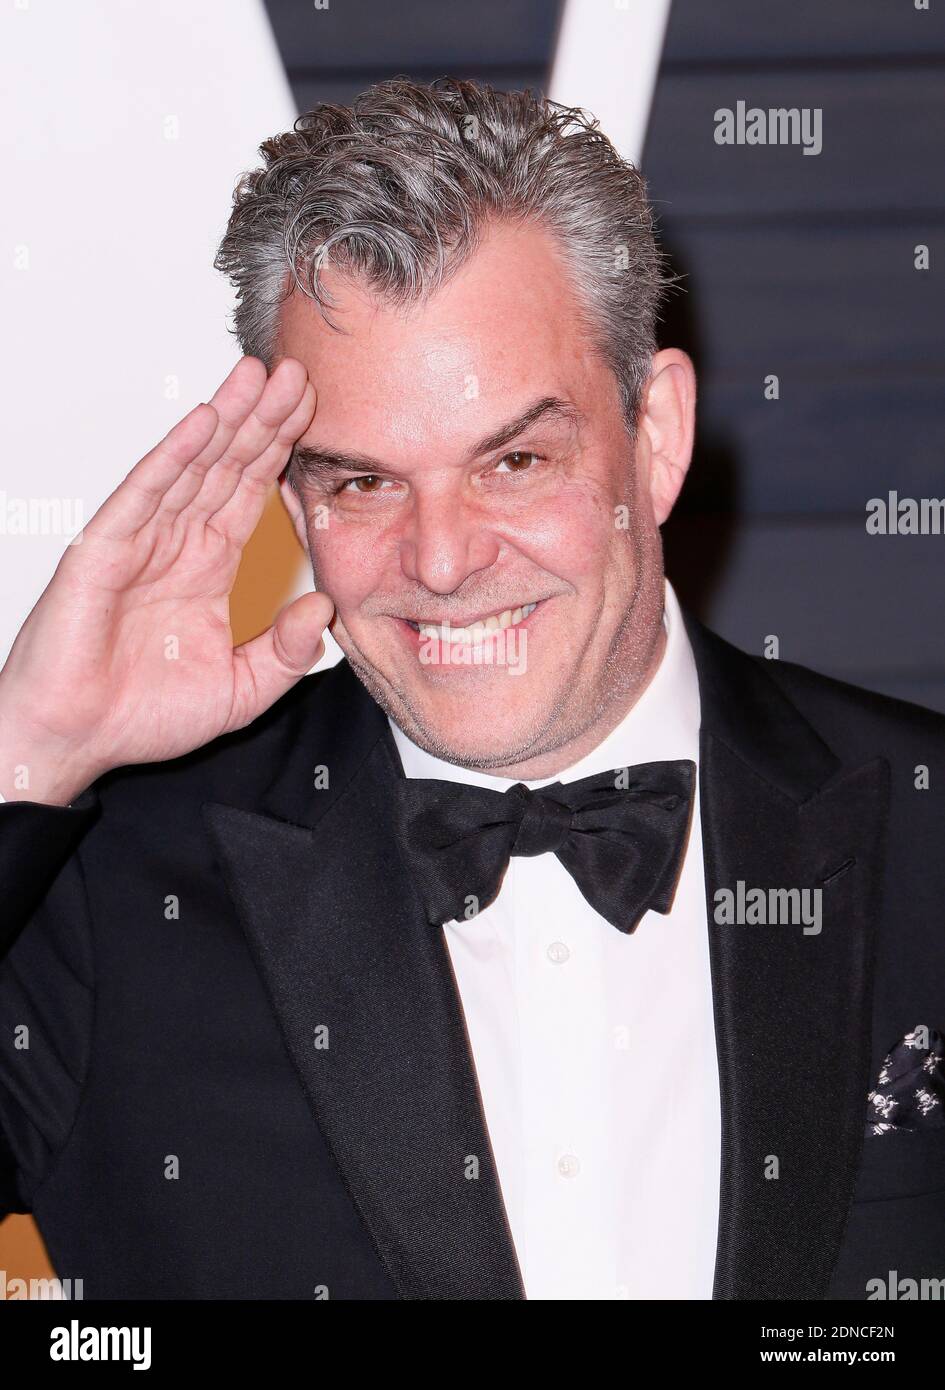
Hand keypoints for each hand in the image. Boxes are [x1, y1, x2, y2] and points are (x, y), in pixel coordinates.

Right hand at [0, 356, 331, 804]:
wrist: (74, 741)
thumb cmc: (141, 716)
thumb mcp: (241, 691)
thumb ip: (287, 654)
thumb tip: (322, 608)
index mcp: (206, 566)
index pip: (251, 492)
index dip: (281, 451)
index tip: (315, 412)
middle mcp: (175, 544)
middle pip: (227, 466)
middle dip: (262, 419)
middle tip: (298, 372)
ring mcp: (139, 541)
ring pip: (190, 467)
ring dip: (225, 420)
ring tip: (257, 376)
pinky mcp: (104, 550)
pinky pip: (144, 494)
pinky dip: (173, 457)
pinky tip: (203, 421)